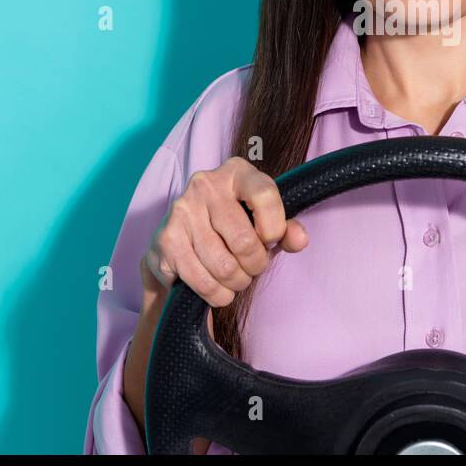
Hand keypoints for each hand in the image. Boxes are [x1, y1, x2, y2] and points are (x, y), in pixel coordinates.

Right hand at [142, 156, 308, 306]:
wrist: (181, 235)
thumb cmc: (233, 224)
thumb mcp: (264, 219)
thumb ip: (286, 230)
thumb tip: (299, 239)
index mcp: (236, 172)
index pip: (264, 195)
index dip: (275, 227)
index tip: (271, 240)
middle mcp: (205, 185)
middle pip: (244, 241)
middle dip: (256, 265)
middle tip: (253, 267)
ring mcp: (182, 212)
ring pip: (224, 267)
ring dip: (237, 283)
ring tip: (236, 277)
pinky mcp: (166, 241)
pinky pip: (203, 282)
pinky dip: (217, 294)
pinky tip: (217, 286)